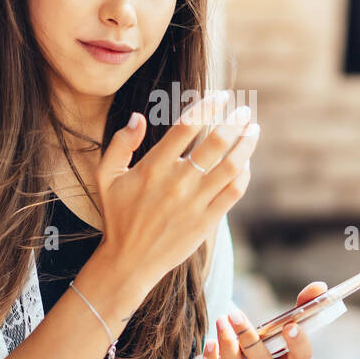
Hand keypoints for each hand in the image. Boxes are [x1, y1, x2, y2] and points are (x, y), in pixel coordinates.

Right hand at [95, 89, 258, 293]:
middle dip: (234, 121)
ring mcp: (195, 202)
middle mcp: (177, 182)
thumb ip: (120, 144)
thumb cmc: (118, 216)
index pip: (187, 126)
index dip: (208, 106)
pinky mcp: (207, 221)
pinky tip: (245, 163)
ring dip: (247, 144)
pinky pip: (234, 192)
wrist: (129, 262)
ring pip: (231, 166)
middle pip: (216, 142)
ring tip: (253, 130)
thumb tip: (138, 117)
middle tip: (243, 110)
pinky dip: (244, 174)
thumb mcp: (105, 176)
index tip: (221, 96)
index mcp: (153, 167)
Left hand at [203, 281, 321, 358]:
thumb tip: (319, 286)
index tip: (289, 325)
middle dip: (247, 337)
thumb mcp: (284, 334)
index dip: (298, 342)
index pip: (302, 356)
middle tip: (234, 314)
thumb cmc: (270, 352)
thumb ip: (301, 308)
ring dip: (226, 343)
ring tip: (221, 322)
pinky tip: (210, 343)